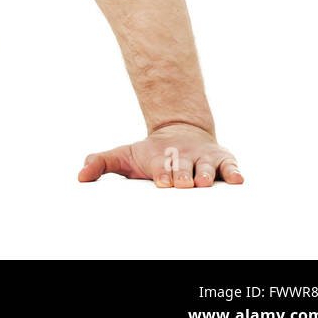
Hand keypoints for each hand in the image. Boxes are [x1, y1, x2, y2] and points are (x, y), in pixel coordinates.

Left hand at [78, 123, 243, 187]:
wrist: (179, 133)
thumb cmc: (150, 154)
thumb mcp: (124, 156)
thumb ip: (100, 163)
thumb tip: (80, 177)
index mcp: (161, 158)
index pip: (162, 167)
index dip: (163, 173)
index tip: (162, 181)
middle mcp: (184, 157)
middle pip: (185, 168)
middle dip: (183, 175)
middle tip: (183, 183)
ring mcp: (204, 158)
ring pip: (208, 167)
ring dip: (207, 174)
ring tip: (205, 182)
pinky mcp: (223, 160)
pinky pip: (231, 166)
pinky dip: (234, 172)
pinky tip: (238, 180)